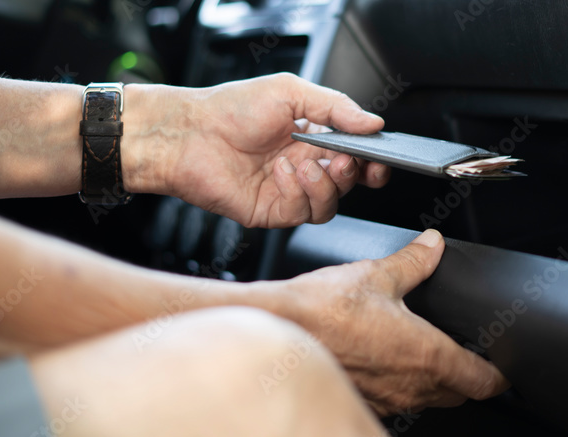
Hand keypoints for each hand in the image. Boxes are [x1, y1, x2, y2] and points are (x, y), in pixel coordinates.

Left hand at [124, 73, 390, 227]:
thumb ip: (336, 107)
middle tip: (345, 160)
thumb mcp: (291, 92)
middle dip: (353, 175)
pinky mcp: (271, 212)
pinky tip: (280, 172)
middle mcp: (304, 168)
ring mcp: (288, 193)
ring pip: (329, 206)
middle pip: (348, 185)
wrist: (189, 133)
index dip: (372, 163)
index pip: (356, 158)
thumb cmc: (230, 109)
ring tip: (305, 165)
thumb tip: (373, 123)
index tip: (378, 160)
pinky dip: (296, 193)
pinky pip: (300, 213)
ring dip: (325, 186)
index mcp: (313, 139)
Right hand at [271, 229, 510, 414]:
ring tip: (426, 352)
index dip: (501, 373)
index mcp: (428, 356)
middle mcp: (412, 387)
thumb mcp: (377, 276)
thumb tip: (432, 245)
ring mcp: (388, 399)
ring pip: (428, 399)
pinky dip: (403, 384)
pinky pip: (397, 400)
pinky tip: (387, 358)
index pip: (485, 381)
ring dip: (435, 381)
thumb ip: (413, 261)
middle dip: (469, 375)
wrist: (275, 333)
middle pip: (460, 394)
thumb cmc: (322, 311)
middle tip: (467, 351)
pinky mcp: (365, 401)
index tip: (504, 363)